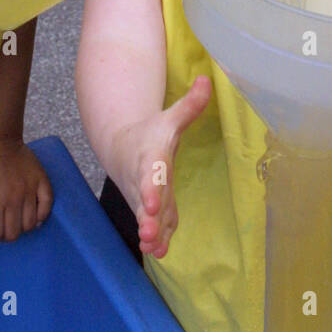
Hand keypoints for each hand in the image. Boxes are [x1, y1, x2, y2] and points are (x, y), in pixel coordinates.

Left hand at [0, 136, 52, 241]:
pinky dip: (41, 217)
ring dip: (22, 227)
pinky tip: (34, 216)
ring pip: (31, 224)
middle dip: (6, 235)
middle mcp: (14, 198)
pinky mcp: (42, 182)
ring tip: (15, 220)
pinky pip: (47, 208)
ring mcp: (30, 190)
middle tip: (2, 226)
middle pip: (14, 233)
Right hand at [110, 77, 210, 257]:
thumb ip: (190, 104)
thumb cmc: (151, 133)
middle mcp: (144, 182)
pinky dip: (156, 239)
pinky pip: (153, 225)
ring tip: (152, 248)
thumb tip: (209, 79)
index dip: (151, 189)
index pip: (151, 175)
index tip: (152, 203)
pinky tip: (159, 252)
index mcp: (151, 159)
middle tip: (147, 233)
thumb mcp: (170, 117)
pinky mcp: (149, 209)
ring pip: (147, 218)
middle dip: (147, 218)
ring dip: (150, 233)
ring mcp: (144, 198)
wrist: (122, 148)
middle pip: (145, 202)